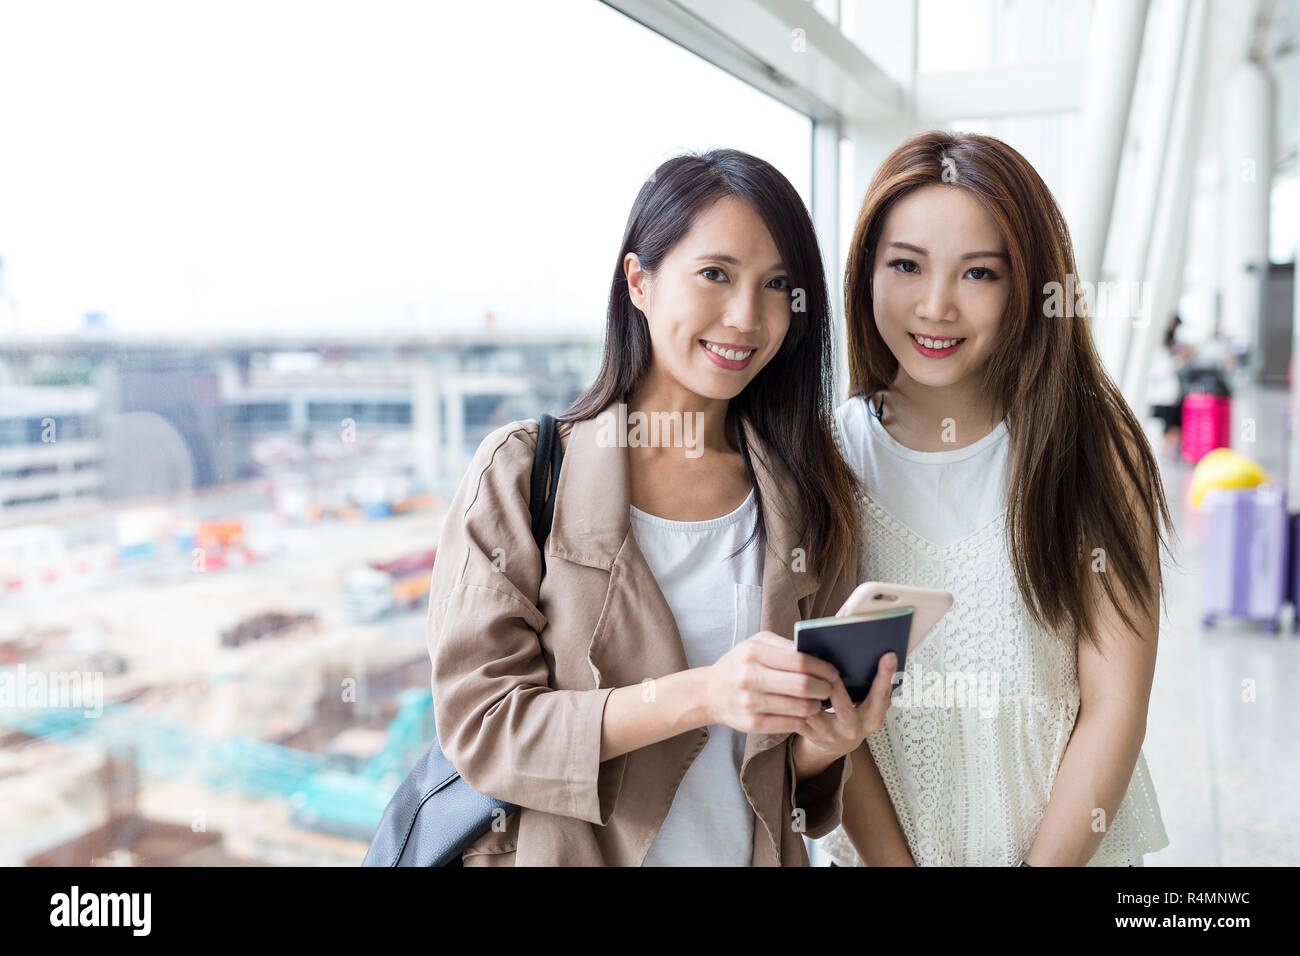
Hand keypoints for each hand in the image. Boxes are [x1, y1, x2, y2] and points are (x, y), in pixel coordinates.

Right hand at [703, 631, 838, 733]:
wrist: (709, 692)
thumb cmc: (739, 664)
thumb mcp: (756, 645)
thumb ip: (785, 647)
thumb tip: (818, 654)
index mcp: (753, 652)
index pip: (800, 661)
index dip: (822, 668)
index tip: (833, 672)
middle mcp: (750, 676)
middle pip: (803, 685)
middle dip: (824, 688)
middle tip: (829, 689)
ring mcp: (750, 702)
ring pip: (799, 707)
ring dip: (816, 706)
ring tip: (819, 702)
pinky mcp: (751, 723)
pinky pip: (789, 724)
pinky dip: (803, 720)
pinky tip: (806, 714)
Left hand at [795, 652, 896, 759]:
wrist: (837, 746)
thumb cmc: (855, 717)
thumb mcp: (871, 707)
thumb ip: (876, 689)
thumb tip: (882, 657)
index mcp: (873, 718)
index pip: (881, 695)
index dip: (885, 675)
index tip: (889, 655)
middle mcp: (854, 728)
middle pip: (842, 701)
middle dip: (833, 681)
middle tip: (827, 665)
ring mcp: (832, 734)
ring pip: (815, 709)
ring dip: (807, 691)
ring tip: (801, 671)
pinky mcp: (812, 736)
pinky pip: (799, 718)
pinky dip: (793, 702)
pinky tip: (789, 687)